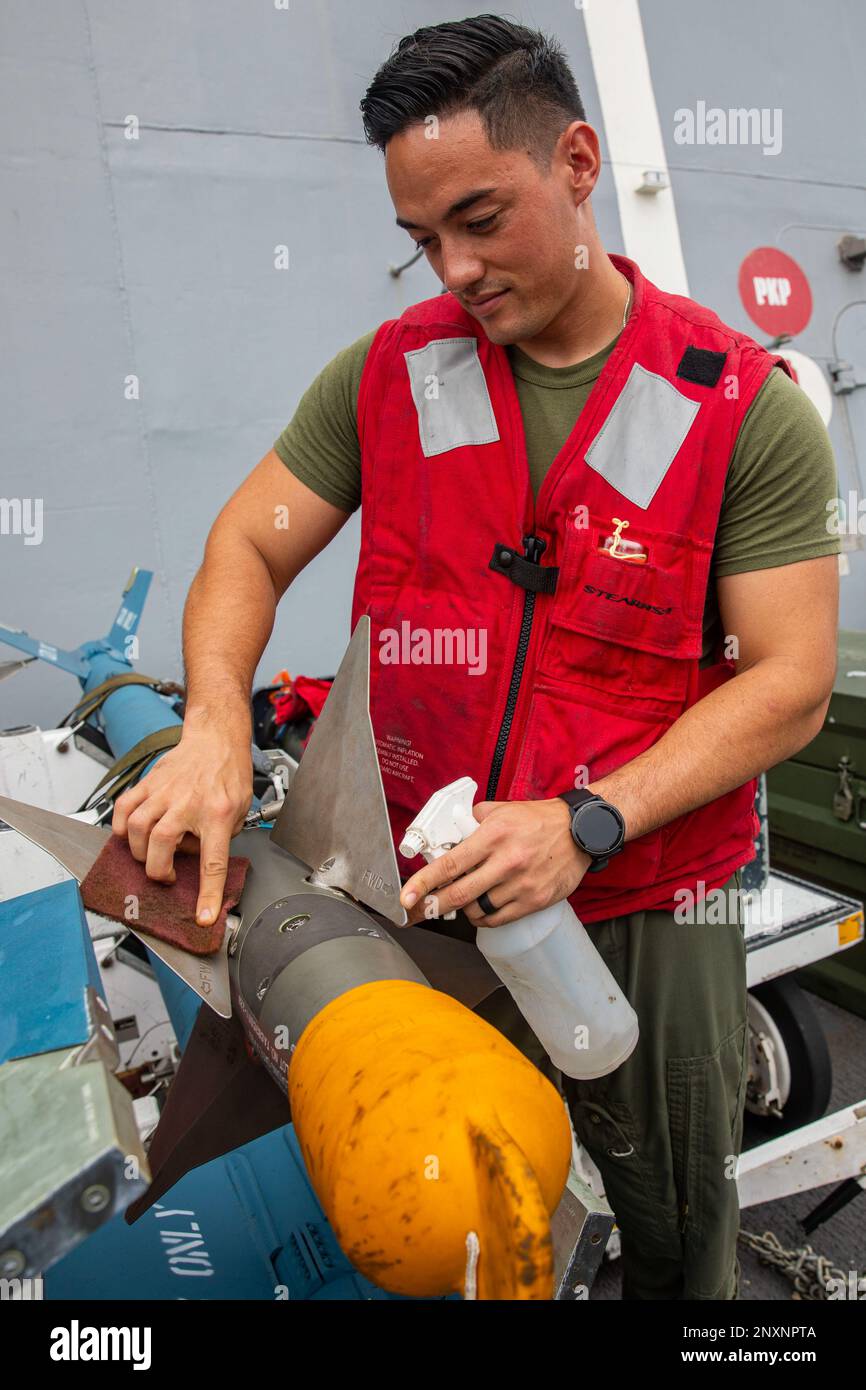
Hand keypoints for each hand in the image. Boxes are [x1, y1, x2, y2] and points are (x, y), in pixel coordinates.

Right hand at [112, 715, 252, 925]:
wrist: (216, 739)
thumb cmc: (229, 774)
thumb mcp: (239, 811)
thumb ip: (218, 839)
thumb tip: (195, 862)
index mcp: (218, 814)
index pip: (212, 862)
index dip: (207, 894)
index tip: (202, 916)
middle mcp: (188, 803)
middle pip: (161, 844)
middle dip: (158, 870)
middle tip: (165, 873)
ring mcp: (165, 791)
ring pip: (136, 827)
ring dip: (138, 850)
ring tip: (149, 853)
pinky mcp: (149, 783)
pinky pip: (124, 807)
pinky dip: (121, 826)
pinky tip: (130, 833)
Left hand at [399, 798, 590, 926]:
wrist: (581, 831)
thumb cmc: (539, 820)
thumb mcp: (502, 810)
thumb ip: (473, 821)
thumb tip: (449, 833)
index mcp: (494, 835)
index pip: (450, 863)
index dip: (424, 882)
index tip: (407, 895)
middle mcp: (507, 861)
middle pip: (459, 893)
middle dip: (433, 906)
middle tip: (421, 909)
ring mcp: (522, 884)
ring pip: (478, 909)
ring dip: (464, 908)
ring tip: (463, 898)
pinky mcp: (536, 901)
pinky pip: (499, 918)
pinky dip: (484, 917)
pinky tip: (482, 907)